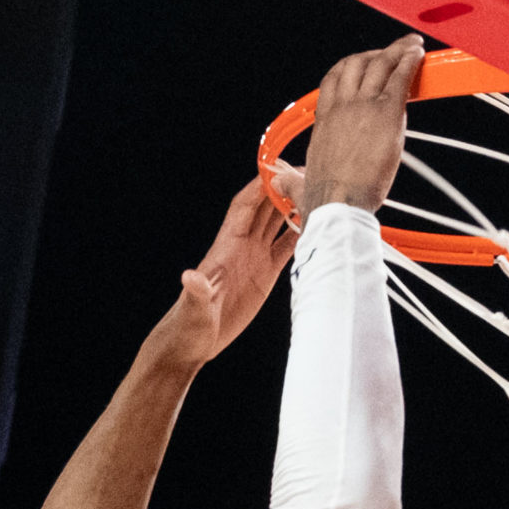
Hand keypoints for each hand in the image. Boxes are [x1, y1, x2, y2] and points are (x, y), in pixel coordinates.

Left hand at [158, 180, 299, 366]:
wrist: (195, 341)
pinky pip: (285, 248)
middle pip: (265, 207)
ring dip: (295, 206)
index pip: (245, 206)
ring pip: (277, 223)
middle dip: (283, 187)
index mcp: (226, 246)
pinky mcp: (264, 275)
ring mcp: (254, 258)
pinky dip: (300, 235)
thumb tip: (190, 278)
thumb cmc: (190, 324)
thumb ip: (196, 292)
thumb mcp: (194, 308)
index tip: (280, 167)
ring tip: (319, 191)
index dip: (260, 185)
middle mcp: (241, 246)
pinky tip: (317, 226)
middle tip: (309, 171)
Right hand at [299, 34, 422, 218]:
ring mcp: (363, 106)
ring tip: (411, 46)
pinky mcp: (386, 112)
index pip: (332, 81)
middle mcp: (341, 106)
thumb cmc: (324, 200)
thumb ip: (293, 180)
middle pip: (356, 64)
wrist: (339, 203)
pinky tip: (418, 56)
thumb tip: (280, 182)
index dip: (348, 68)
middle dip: (374, 54)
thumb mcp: (302, 184)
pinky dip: (410, 62)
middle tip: (390, 52)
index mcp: (323, 120)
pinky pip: (400, 77)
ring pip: (379, 64)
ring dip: (397, 51)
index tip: (361, 66)